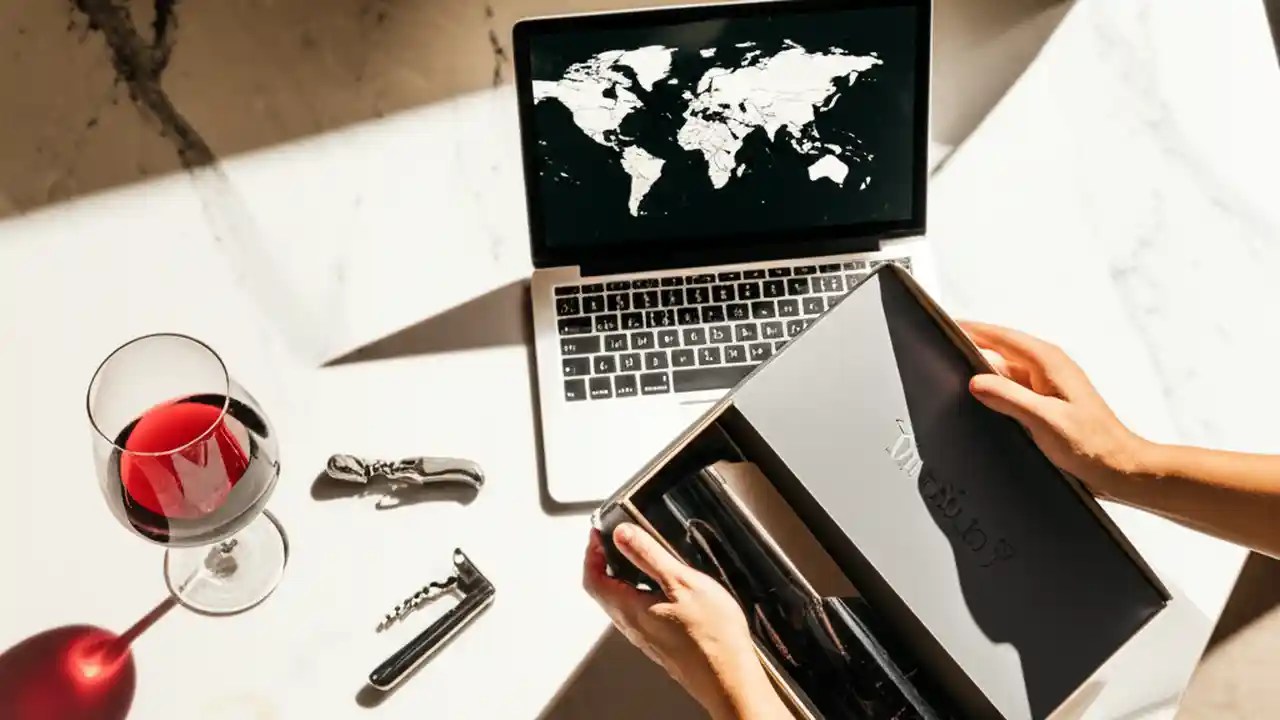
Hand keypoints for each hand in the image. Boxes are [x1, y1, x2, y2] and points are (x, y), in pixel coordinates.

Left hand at [582, 525, 790, 719]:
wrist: (730, 679)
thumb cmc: (712, 637)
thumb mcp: (681, 583)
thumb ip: (649, 556)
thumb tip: (622, 535)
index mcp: (630, 610)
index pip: (593, 580)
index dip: (591, 553)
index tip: (598, 534)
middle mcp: (632, 627)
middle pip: (603, 592)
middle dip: (604, 562)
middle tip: (614, 542)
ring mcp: (647, 638)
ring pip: (621, 604)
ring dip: (622, 577)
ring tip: (638, 558)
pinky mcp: (662, 644)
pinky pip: (639, 614)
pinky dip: (639, 592)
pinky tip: (661, 586)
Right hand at [959, 321, 1151, 497]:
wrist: (1119, 468)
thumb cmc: (1092, 445)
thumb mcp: (1044, 420)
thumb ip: (1008, 398)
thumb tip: (975, 382)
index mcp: (1048, 362)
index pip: (1001, 336)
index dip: (972, 329)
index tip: (946, 325)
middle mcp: (1048, 367)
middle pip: (1000, 352)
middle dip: (973, 351)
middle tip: (942, 356)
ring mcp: (1048, 384)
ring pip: (1005, 371)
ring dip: (985, 376)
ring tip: (956, 381)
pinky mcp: (1047, 401)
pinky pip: (1014, 388)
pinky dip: (997, 391)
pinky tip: (984, 403)